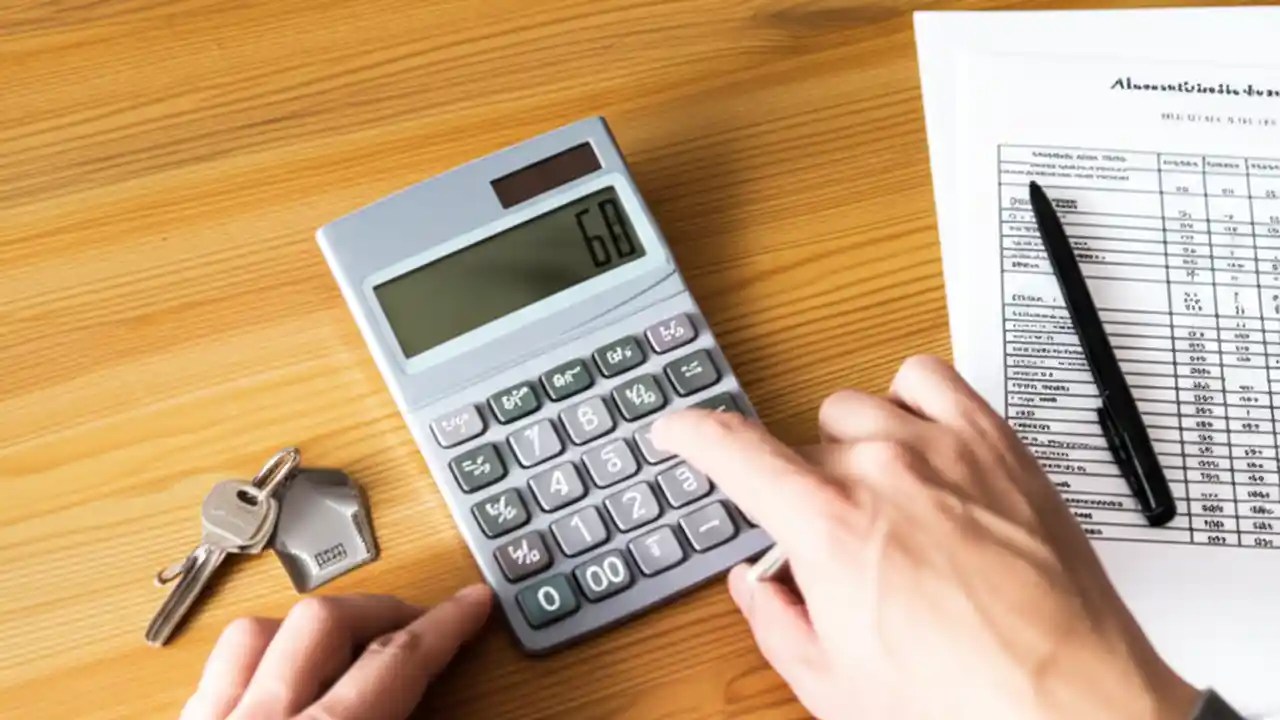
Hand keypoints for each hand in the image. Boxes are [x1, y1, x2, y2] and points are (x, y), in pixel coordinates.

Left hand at [180, 586, 490, 719]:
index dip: (446, 624)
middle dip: (381, 611)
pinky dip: (256, 662)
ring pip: (256, 633)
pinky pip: (214, 675)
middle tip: (420, 626)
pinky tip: (278, 681)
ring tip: (346, 645)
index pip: (398, 659)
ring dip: (310, 627)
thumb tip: (430, 693)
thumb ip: (407, 718)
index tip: (472, 603)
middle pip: (326, 622)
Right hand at [653, 356, 1198, 719]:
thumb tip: (755, 584)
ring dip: (852, 444)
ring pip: (855, 407)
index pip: (732, 448)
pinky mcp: (992, 440)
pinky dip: (909, 398)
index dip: (691, 433)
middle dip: (805, 493)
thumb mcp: (834, 684)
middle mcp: (878, 468)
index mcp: (826, 525)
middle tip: (837, 543)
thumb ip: (774, 622)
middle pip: (800, 447)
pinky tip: (917, 437)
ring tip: (879, 493)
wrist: (1067, 701)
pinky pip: (927, 378)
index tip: (678, 428)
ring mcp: (938, 446)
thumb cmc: (962, 698)